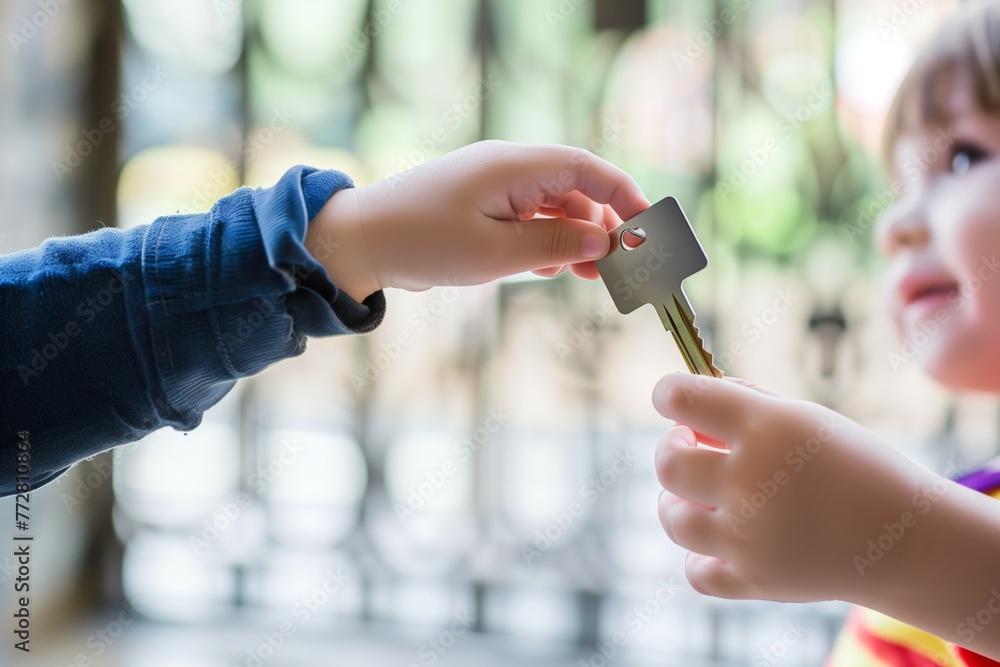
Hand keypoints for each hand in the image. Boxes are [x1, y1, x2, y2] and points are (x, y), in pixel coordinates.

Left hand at [305, 140, 649, 300]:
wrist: (361, 243)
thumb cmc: (423, 242)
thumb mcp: (496, 252)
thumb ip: (556, 243)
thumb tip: (604, 240)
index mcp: (513, 166)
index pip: (585, 167)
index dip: (622, 193)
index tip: (646, 226)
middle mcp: (508, 169)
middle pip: (574, 189)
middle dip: (602, 225)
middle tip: (622, 266)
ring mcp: (494, 188)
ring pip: (553, 207)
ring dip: (576, 238)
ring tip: (595, 276)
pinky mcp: (482, 208)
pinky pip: (529, 219)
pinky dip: (547, 242)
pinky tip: (554, 268)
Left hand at [651, 373, 946, 605]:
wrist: (904, 538)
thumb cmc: (852, 466)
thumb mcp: (804, 418)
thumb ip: (744, 405)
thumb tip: (689, 405)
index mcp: (766, 428)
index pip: (682, 399)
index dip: (667, 394)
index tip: (671, 398)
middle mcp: (750, 481)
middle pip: (667, 463)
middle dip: (672, 448)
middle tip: (693, 444)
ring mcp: (748, 536)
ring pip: (672, 517)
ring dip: (679, 501)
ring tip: (706, 493)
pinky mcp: (753, 580)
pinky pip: (695, 570)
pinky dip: (701, 557)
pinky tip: (722, 539)